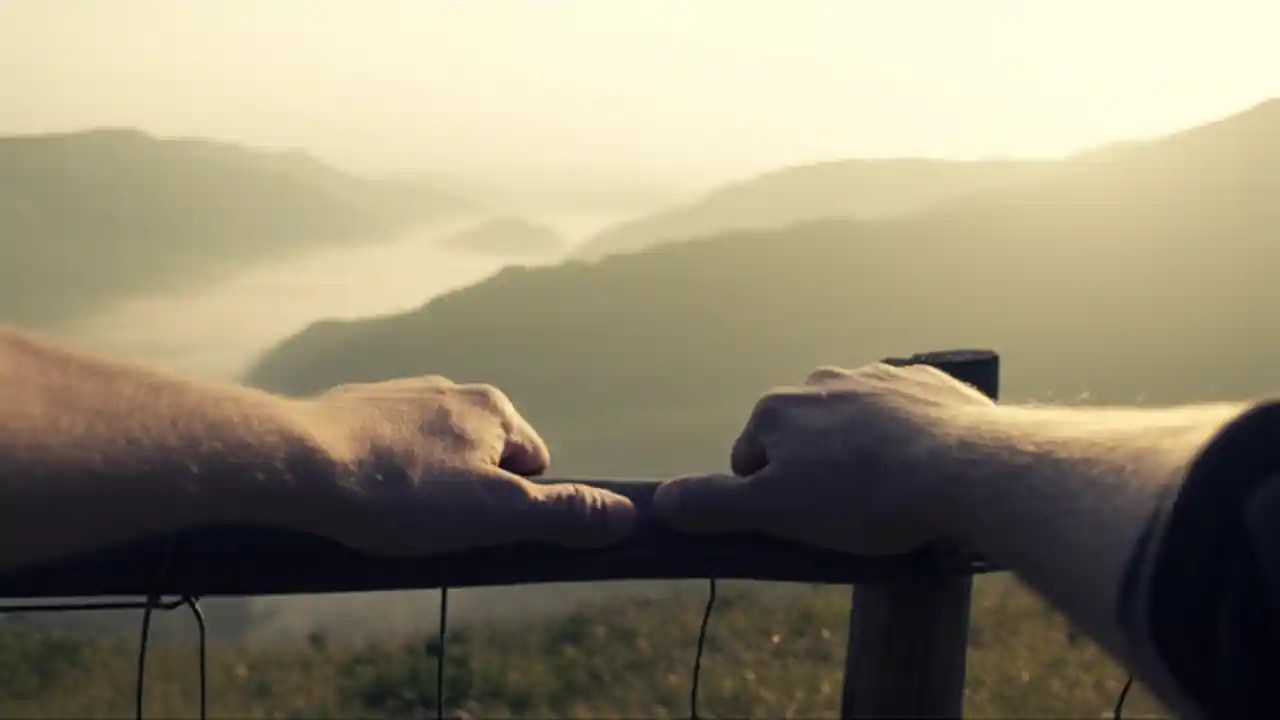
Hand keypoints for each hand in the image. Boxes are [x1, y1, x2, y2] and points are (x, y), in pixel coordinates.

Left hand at [300, 376, 634, 554]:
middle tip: (432, 526)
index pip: (535, 464)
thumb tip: (626, 515)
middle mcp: (451, 389)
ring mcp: (400, 395)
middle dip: (469, 494)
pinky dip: (385, 474)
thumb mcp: (495, 514)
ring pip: (436, 453)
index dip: (515, 505)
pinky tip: (361, 497)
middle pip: (485, 458)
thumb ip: (564, 513)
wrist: (293, 463)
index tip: (477, 526)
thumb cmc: (400, 492)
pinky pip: (391, 448)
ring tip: (391, 514)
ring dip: (425, 485)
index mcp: (493, 408)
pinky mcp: (356, 409)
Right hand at [654, 363, 993, 554]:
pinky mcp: (925, 383)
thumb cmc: (866, 495)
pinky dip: (903, 439)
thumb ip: (714, 504)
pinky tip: (922, 470)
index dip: (770, 501)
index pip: (749, 461)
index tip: (803, 524)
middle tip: (848, 514)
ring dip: (858, 454)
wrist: (967, 466)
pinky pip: (899, 415)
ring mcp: (876, 377)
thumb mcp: (777, 511)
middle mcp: (820, 381)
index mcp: (776, 408)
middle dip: (814, 472)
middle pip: (800, 439)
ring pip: (850, 425)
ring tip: (889, 494)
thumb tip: (661, 500)